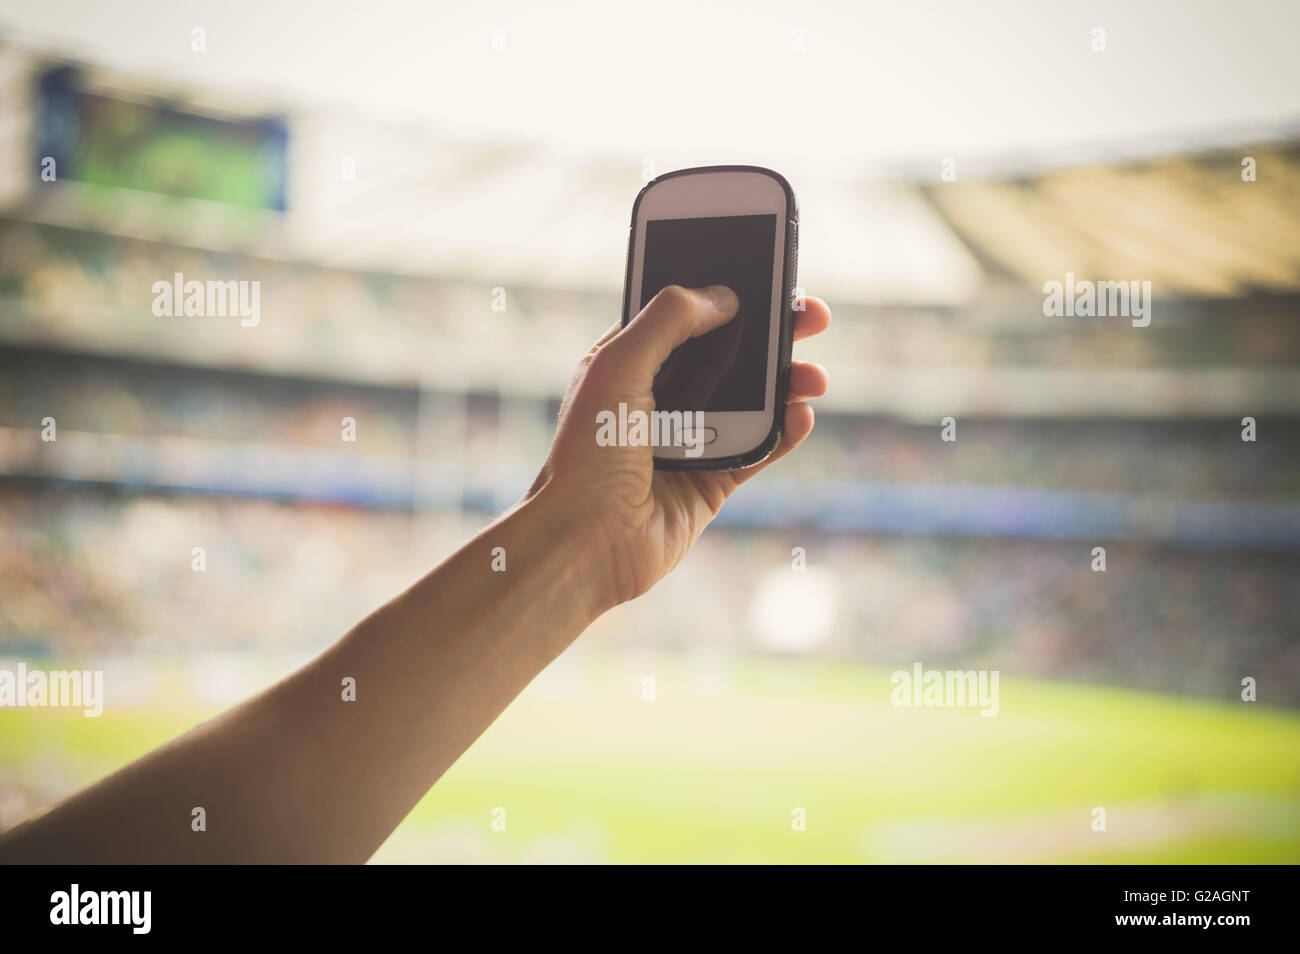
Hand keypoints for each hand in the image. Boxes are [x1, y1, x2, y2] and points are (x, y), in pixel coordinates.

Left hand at [526, 284, 830, 609]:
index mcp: (630, 364)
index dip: (724, 293)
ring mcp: (689, 440)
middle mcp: (660, 398)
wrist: (588, 542)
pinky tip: (802, 414)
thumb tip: (723, 295)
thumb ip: (668, 320)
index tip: (766, 273)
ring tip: (814, 376)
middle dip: (773, 331)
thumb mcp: (619, 368)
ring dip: (789, 382)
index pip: (685, 315)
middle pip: (729, 352)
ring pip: (752, 399)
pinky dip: (786, 431)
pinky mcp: (713, 481)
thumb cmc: (588, 455)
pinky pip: (760, 448)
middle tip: (812, 315)